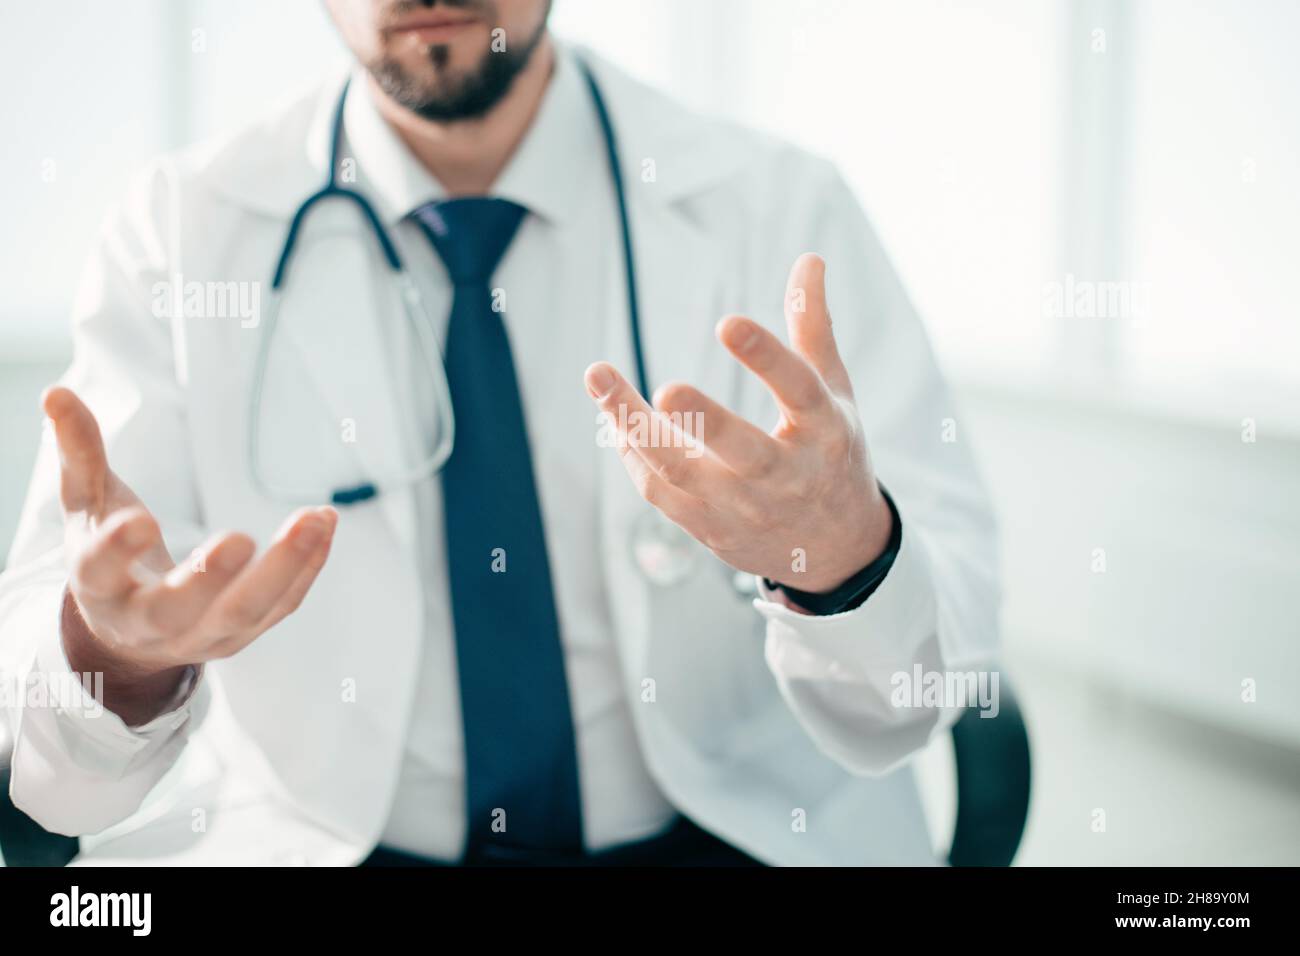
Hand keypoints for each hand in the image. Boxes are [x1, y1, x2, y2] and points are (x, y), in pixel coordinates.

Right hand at [43, 386, 337, 723]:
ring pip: (243, 612)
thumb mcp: (88, 508)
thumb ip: (79, 453)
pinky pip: (281, 605)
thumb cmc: (110, 556)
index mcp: (100, 588)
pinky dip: (306, 567)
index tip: (139, 520)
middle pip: (178, 610)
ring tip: (314, 519)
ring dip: (284, 568)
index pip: (100, 573)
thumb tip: (56, 392)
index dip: (116, 550)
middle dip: (210, 578)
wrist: (132, 631)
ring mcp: (200, 636)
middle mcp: (147, 623)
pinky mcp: (244, 633)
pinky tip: (324, 524)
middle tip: (240, 538)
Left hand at [585, 253, 891, 596]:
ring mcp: (746, 508)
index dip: (766, 358)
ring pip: (683, 474)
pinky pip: (661, 492)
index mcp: (824, 432)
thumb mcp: (835, 394)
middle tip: (666, 387)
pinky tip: (615, 417)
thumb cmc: (831, 453)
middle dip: (703, 420)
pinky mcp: (712, 529)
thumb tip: (808, 258)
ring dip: (635, 428)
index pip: (799, 391)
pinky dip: (633, 453)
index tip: (728, 322)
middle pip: (742, 450)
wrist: (836, 549)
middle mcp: (787, 475)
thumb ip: (813, 328)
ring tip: (599, 376)